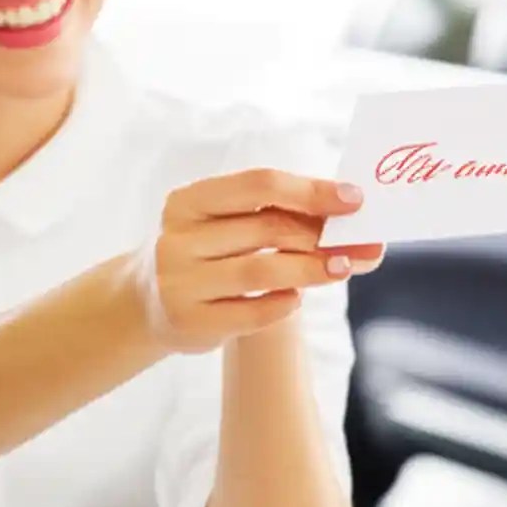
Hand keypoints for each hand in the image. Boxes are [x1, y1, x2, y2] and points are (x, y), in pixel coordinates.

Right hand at [134, 168, 384, 353]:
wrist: (146, 303)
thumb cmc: (208, 253)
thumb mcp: (227, 224)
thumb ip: (280, 217)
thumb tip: (357, 224)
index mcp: (189, 201)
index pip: (260, 185)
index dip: (312, 190)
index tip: (354, 198)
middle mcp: (178, 238)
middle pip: (267, 228)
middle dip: (321, 235)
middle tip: (360, 243)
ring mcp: (179, 282)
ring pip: (262, 271)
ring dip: (312, 269)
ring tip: (342, 268)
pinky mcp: (190, 322)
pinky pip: (251, 313)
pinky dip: (283, 303)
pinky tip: (297, 297)